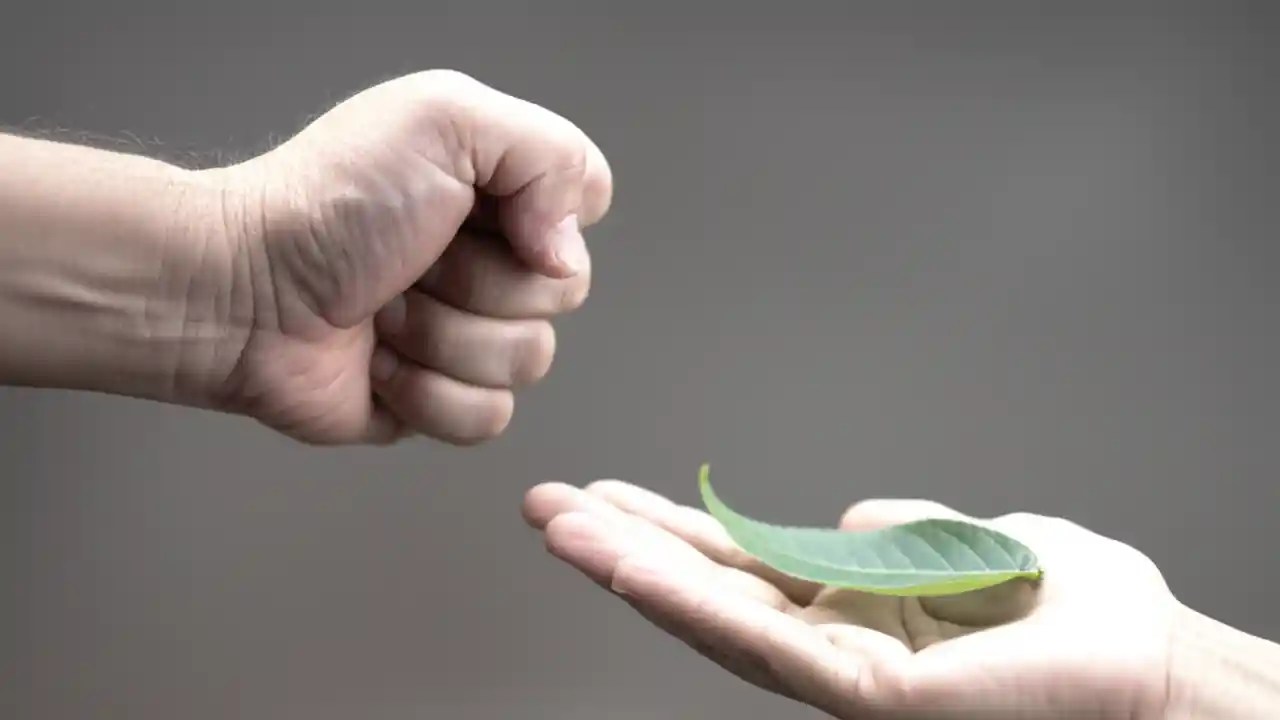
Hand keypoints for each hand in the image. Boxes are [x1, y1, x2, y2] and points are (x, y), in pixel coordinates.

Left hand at [201, 70, 611, 444]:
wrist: (239, 292)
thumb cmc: (325, 204)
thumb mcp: (445, 120)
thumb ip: (549, 157)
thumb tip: (570, 255)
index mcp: (497, 189)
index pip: (586, 203)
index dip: (546, 217)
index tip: (477, 207)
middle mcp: (489, 259)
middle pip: (564, 295)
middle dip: (479, 283)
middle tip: (412, 260)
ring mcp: (467, 334)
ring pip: (530, 362)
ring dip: (444, 338)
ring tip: (383, 309)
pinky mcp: (440, 399)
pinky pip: (488, 418)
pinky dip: (426, 393)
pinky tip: (378, 361)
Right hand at [522, 481, 1175, 718]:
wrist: (1161, 668)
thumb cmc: (1083, 611)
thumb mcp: (971, 541)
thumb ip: (901, 531)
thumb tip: (851, 517)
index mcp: (854, 611)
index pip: (740, 569)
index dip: (668, 533)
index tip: (603, 498)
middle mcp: (837, 646)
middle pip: (711, 593)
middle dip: (621, 551)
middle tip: (544, 509)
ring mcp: (848, 676)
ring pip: (720, 622)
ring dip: (635, 574)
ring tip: (563, 533)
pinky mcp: (874, 697)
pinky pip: (771, 645)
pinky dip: (695, 606)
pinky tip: (637, 572)